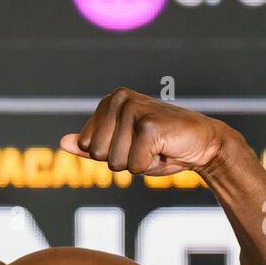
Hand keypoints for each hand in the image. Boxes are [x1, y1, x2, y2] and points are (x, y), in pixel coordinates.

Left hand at [60, 88, 231, 176]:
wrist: (202, 144)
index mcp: (109, 101)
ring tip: (155, 147)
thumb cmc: (160, 146)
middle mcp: (118, 99)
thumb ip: (92, 146)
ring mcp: (134, 109)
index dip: (111, 155)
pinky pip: (135, 165)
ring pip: (115, 162)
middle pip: (98, 155)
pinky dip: (150, 166)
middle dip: (122, 161)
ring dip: (137, 164)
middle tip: (145, 147)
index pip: (88, 146)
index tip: (133, 144)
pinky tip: (164, 149)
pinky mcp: (149, 124)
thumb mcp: (121, 147)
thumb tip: (63, 142)